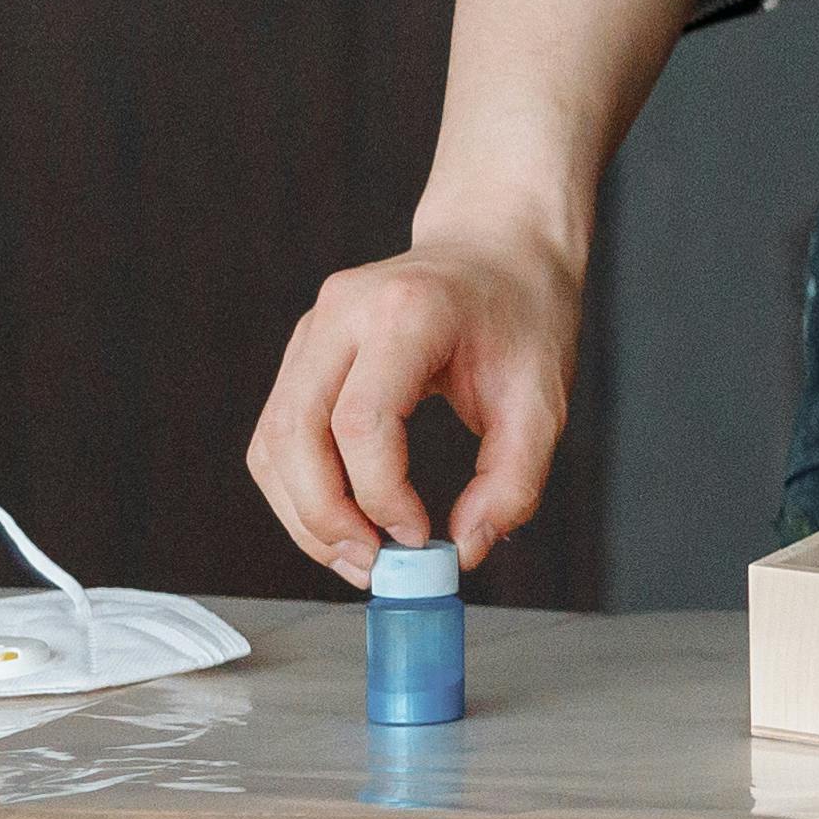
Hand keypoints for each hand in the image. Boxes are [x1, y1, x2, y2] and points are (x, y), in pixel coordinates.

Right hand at [245, 230, 582, 577]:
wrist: (498, 250)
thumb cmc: (523, 317)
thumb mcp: (545, 398)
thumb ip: (514, 480)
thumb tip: (465, 550)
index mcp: (405, 311)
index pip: (362, 421)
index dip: (380, 494)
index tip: (420, 539)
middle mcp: (341, 314)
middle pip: (296, 434)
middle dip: (325, 517)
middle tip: (374, 568)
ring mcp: (311, 330)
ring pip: (273, 441)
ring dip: (305, 513)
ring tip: (360, 558)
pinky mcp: (302, 354)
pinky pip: (278, 434)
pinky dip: (300, 490)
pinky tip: (344, 523)